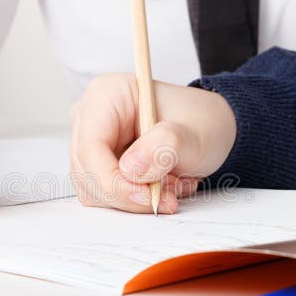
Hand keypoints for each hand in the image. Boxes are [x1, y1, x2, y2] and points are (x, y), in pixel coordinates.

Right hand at [71, 73, 236, 213]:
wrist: (207, 128)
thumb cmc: (199, 122)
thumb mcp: (193, 135)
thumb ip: (164, 147)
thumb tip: (131, 168)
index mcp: (107, 95)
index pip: (90, 147)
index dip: (113, 180)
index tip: (146, 197)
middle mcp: (90, 117)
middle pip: (88, 172)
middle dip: (127, 192)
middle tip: (166, 196)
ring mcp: (90, 141)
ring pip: (93, 188)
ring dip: (133, 198)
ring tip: (169, 186)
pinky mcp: (97, 163)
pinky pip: (103, 194)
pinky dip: (132, 199)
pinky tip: (159, 187)